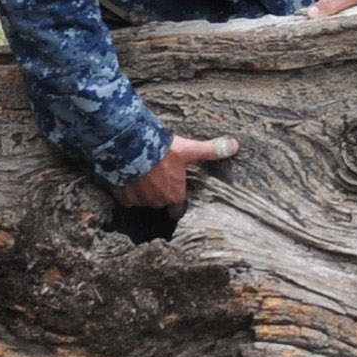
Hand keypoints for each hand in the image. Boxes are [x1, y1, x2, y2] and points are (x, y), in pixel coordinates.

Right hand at [111, 134, 240, 213]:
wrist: (130, 147)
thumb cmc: (162, 150)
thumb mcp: (189, 149)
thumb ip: (212, 150)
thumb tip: (235, 146)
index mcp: (174, 195)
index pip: (177, 210)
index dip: (177, 203)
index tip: (176, 196)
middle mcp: (157, 202)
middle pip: (160, 202)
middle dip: (159, 192)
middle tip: (158, 176)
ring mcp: (138, 200)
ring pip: (142, 199)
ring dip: (142, 189)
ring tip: (143, 173)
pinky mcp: (121, 196)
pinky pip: (125, 196)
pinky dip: (126, 189)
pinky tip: (128, 176)